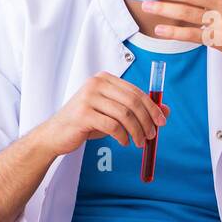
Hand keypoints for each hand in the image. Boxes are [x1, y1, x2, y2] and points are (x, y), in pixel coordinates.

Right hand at [37, 72, 167, 154]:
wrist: (56, 134)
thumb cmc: (86, 122)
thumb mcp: (113, 113)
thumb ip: (136, 110)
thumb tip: (165, 111)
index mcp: (104, 79)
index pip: (135, 91)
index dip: (152, 107)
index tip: (162, 121)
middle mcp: (96, 84)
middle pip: (132, 102)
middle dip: (147, 121)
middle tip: (152, 135)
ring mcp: (88, 97)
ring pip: (124, 115)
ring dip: (136, 131)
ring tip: (139, 142)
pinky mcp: (83, 114)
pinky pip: (112, 126)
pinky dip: (122, 136)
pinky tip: (124, 142)